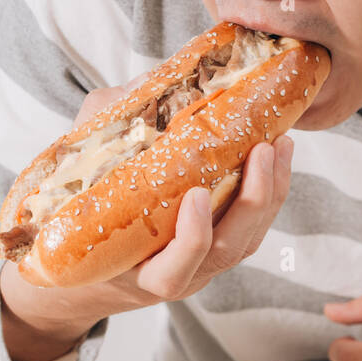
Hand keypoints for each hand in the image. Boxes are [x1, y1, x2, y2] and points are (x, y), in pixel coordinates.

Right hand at [1, 75, 293, 360]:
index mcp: (139, 272)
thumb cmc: (81, 216)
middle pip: (227, 251)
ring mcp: (205, 265)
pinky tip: (278, 153)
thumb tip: (149, 85)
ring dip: (271, 193)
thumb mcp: (82, 170)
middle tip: (261, 150)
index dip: (191, 240)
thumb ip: (109, 132)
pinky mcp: (222, 247)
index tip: (197, 196)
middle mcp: (180, 275)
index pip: (173, 271)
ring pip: (248, 240)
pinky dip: (271, 192)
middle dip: (252, 202)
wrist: (87, 264)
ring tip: (280, 143)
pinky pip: (254, 228)